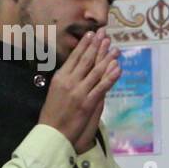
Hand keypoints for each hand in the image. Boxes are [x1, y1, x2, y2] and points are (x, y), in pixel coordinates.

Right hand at [39, 27, 120, 146]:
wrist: (51, 133)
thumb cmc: (51, 114)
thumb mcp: (53, 92)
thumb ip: (63, 80)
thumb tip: (72, 69)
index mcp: (59, 77)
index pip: (74, 57)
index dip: (84, 45)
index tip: (91, 34)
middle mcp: (69, 82)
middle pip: (86, 60)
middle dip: (96, 46)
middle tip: (104, 34)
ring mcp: (79, 92)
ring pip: (96, 71)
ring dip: (107, 58)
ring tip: (115, 48)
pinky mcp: (87, 103)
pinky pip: (101, 87)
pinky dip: (110, 77)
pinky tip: (118, 68)